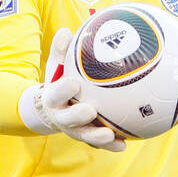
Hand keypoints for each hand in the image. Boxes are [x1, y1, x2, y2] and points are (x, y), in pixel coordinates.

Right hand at [23, 27, 122, 149]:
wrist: (53, 110)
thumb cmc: (60, 81)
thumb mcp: (57, 66)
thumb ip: (61, 51)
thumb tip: (67, 31)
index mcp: (54, 99)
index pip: (55, 94)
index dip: (62, 90)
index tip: (72, 83)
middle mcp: (62, 117)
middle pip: (68, 119)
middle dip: (77, 116)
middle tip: (90, 110)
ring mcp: (74, 129)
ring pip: (85, 135)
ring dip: (97, 137)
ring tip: (110, 135)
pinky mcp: (86, 137)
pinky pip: (99, 143)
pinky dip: (111, 145)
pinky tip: (124, 143)